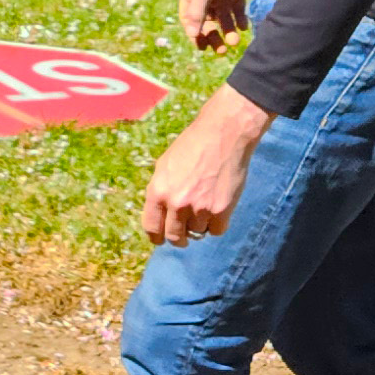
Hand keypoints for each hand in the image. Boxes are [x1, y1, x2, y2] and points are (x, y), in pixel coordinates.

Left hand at [140, 84, 273, 244]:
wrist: (223, 134)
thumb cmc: (193, 146)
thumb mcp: (165, 166)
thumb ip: (160, 192)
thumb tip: (160, 217)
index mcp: (158, 191)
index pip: (151, 228)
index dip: (157, 237)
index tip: (161, 240)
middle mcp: (176, 203)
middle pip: (174, 237)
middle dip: (179, 239)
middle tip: (184, 236)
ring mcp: (199, 208)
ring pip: (197, 233)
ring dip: (201, 225)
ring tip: (206, 204)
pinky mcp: (221, 210)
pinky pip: (217, 231)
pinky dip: (218, 224)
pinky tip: (218, 209)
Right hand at [179, 0, 257, 49]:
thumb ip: (197, 12)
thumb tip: (191, 34)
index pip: (189, 19)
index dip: (195, 35)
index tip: (204, 49)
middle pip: (206, 21)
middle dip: (213, 36)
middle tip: (222, 51)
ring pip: (222, 17)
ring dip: (228, 30)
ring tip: (235, 41)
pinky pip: (236, 9)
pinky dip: (239, 19)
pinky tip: (245, 27)